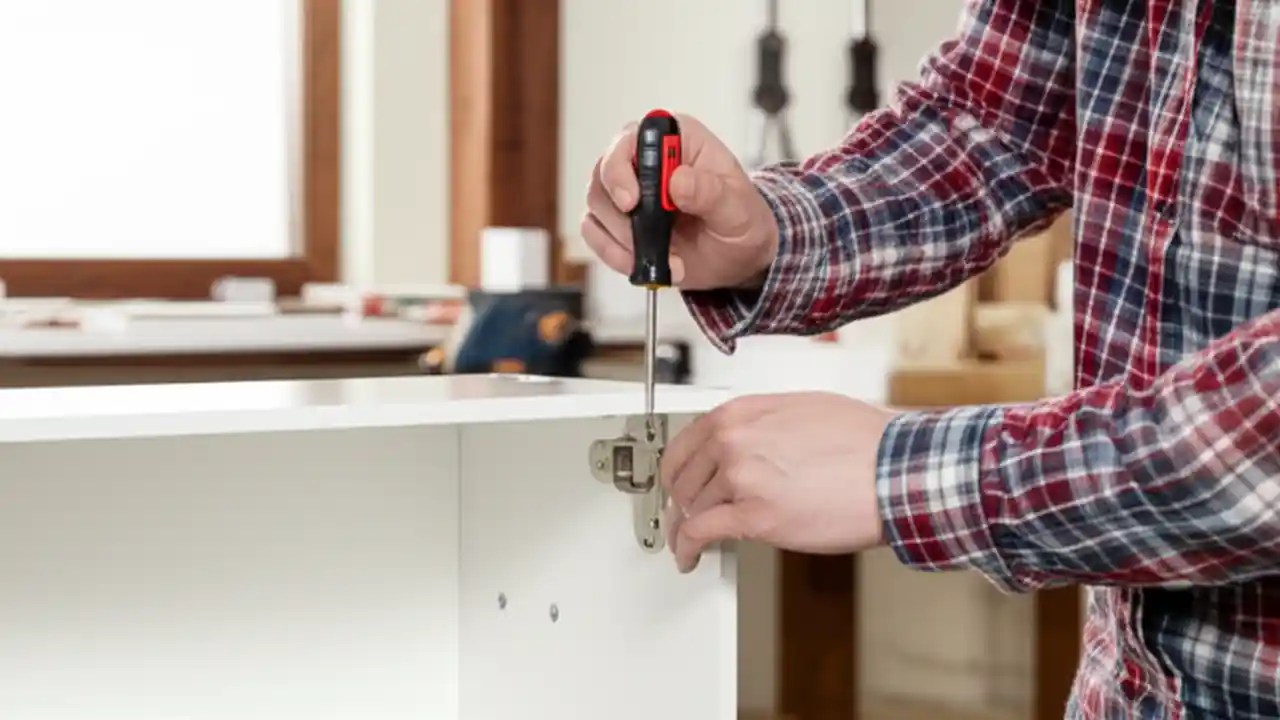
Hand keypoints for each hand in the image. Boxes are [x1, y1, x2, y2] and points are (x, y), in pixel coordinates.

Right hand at [581, 113, 779, 290]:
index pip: (633, 136)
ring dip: (622, 239)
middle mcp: (645, 158)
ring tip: (661, 256)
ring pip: (596, 204)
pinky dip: (614, 253)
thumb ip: (712, 194)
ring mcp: (627, 189)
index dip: (622, 166)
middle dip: (620, 214)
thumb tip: (678, 181)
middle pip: (603, 172)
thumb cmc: (741, 222)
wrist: (737, 257)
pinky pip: (594, 232)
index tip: (632, 202)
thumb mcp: (739, 210)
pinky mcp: (617, 220)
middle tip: (646, 241)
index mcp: (678, 139)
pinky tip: (644, 262)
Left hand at [660, 392, 896, 572]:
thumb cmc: (864, 442)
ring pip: (692, 507)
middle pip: (684, 478)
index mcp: (742, 413)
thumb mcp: (801, 410)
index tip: (677, 482)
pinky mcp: (753, 517)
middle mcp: (734, 441)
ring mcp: (741, 478)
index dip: (678, 470)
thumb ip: (762, 425)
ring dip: (688, 527)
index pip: (686, 442)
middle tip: (687, 514)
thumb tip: (747, 442)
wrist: (894, 470)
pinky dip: (686, 549)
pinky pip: (700, 534)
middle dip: (684, 501)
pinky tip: (688, 557)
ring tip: (691, 540)